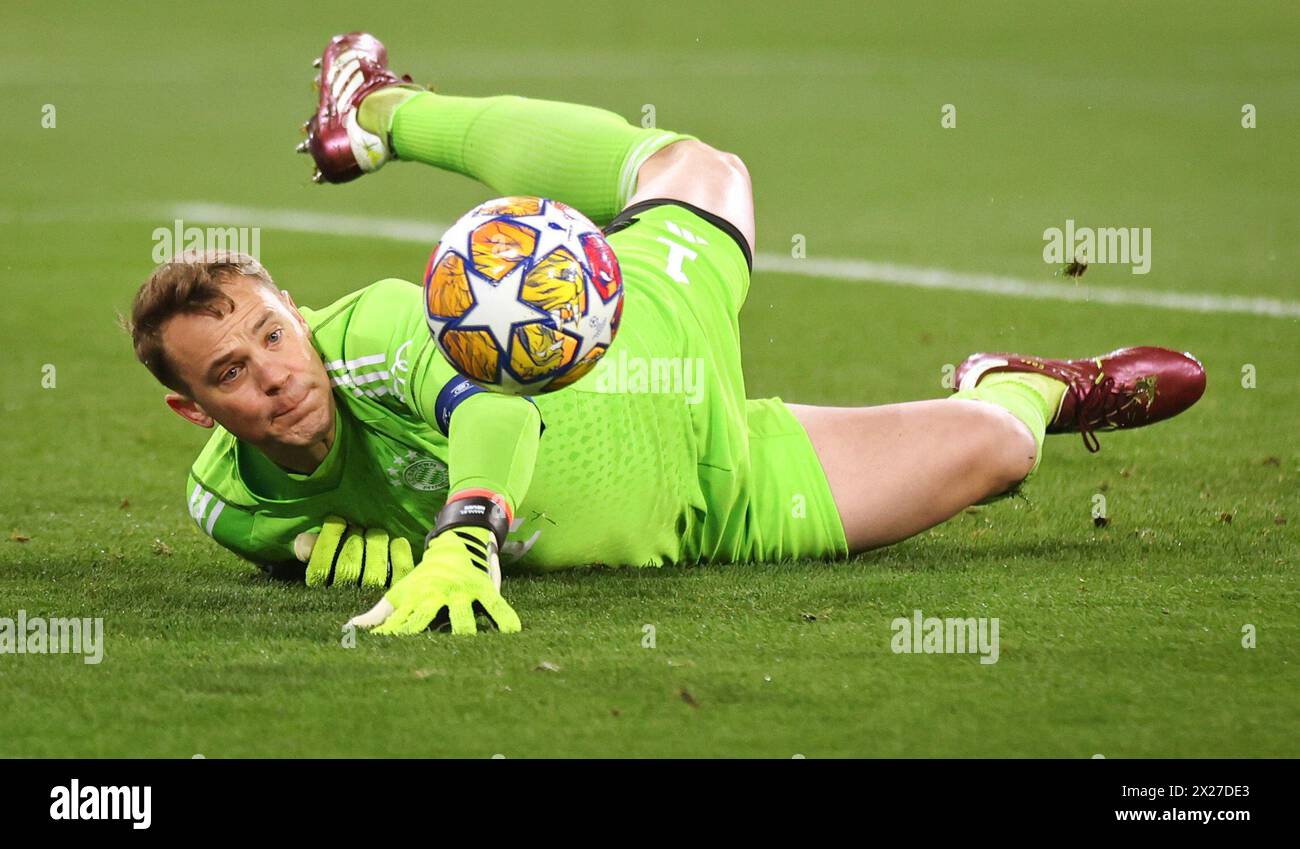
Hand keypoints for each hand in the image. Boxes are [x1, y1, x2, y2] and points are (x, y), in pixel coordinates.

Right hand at [296, 516, 414, 588]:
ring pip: (373, 572)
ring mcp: (374, 598)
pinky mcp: (398, 591)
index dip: (328, 540)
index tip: (337, 520)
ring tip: (375, 533)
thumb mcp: (323, 554)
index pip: (319, 570)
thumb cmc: (346, 560)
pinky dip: (398, 552)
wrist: (382, 580)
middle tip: (358, 527)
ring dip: (375, 544)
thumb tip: (304, 541)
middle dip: (353, 539)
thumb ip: (310, 547)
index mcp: (323, 590)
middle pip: (347, 569)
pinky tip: (396, 541)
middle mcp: (347, 599)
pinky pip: (399, 571)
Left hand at [346, 526, 521, 634]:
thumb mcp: (401, 592)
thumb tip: (348, 628)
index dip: (389, 637)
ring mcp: (460, 591)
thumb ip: (379, 614)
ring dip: (463, 630)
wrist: (456, 541)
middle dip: (419, 635)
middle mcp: (435, 595)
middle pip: (425, 620)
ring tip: (466, 647)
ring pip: (462, 617)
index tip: (378, 651)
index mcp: (415, 598)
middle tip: (414, 657)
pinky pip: (496, 605)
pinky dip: (504, 617)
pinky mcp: (483, 588)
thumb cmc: (426, 577)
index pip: (399, 622)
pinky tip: (512, 631)